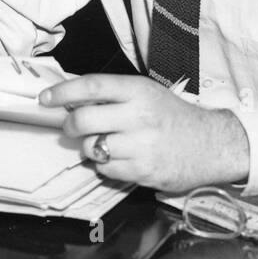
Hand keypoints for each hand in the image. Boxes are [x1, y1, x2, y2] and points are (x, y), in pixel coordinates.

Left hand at [40, 74, 249, 191]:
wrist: (212, 144)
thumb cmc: (174, 117)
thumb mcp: (148, 94)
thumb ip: (114, 96)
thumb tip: (71, 100)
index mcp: (138, 91)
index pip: (91, 86)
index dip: (63, 92)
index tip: (45, 98)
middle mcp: (139, 116)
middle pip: (83, 120)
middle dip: (70, 125)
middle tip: (71, 127)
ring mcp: (141, 146)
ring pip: (92, 148)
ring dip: (91, 147)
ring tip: (107, 143)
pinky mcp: (142, 171)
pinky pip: (106, 169)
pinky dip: (107, 166)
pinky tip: (122, 158)